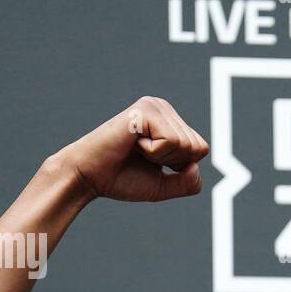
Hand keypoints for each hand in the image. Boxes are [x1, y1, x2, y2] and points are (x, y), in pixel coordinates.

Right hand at [59, 96, 209, 202]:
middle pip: (197, 148)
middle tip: (141, 157)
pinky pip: (171, 142)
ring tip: (136, 150)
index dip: (179, 166)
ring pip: (186, 145)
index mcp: (170, 121)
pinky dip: (153, 153)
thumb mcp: (164, 185)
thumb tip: (195, 166)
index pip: (201, 150)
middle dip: (172, 163)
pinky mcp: (145, 110)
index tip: (151, 162)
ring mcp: (154, 106)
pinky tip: (133, 145)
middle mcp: (164, 108)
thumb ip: (188, 182)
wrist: (89, 177)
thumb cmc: (122, 178)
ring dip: (160, 158)